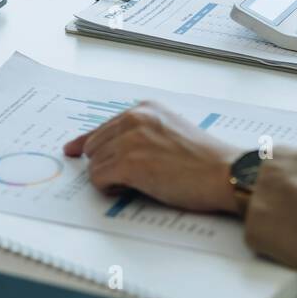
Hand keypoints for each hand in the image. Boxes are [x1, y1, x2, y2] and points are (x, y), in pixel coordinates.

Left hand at [63, 102, 241, 214]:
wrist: (224, 172)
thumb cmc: (203, 160)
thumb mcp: (169, 131)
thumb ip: (139, 133)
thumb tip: (105, 148)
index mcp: (145, 108)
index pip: (102, 126)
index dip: (87, 142)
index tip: (73, 149)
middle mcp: (135, 118)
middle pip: (93, 146)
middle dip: (105, 164)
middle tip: (129, 177)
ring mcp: (131, 139)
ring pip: (94, 164)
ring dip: (109, 178)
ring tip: (138, 182)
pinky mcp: (130, 163)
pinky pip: (98, 179)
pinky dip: (109, 189)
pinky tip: (130, 188)